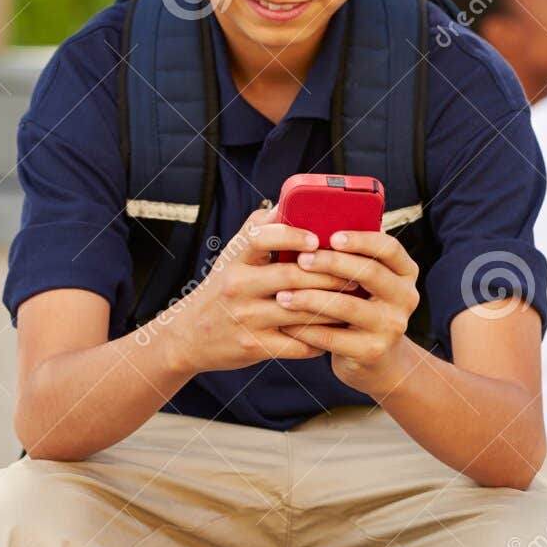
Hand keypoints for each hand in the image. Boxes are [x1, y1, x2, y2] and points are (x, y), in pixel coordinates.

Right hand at [156, 207, 358, 374]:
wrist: (188, 336)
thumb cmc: (223, 287)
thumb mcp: (233, 255)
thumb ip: (261, 228)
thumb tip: (292, 199)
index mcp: (235, 259)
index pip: (259, 238)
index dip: (291, 236)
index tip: (317, 239)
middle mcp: (237, 287)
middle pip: (292, 276)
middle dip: (330, 275)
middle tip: (357, 273)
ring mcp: (245, 319)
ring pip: (300, 311)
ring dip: (332, 306)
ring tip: (356, 300)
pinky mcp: (253, 347)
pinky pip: (296, 343)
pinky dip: (320, 339)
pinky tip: (336, 332)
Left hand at [274, 228, 421, 397]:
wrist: (377, 361)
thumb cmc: (361, 309)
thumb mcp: (367, 284)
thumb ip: (353, 258)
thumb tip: (312, 226)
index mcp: (405, 273)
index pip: (389, 248)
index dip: (361, 240)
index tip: (331, 236)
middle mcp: (406, 297)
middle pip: (369, 273)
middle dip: (331, 263)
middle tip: (301, 259)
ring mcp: (392, 326)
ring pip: (347, 306)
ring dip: (311, 298)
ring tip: (283, 295)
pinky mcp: (373, 351)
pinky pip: (333, 337)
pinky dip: (307, 328)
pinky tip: (286, 322)